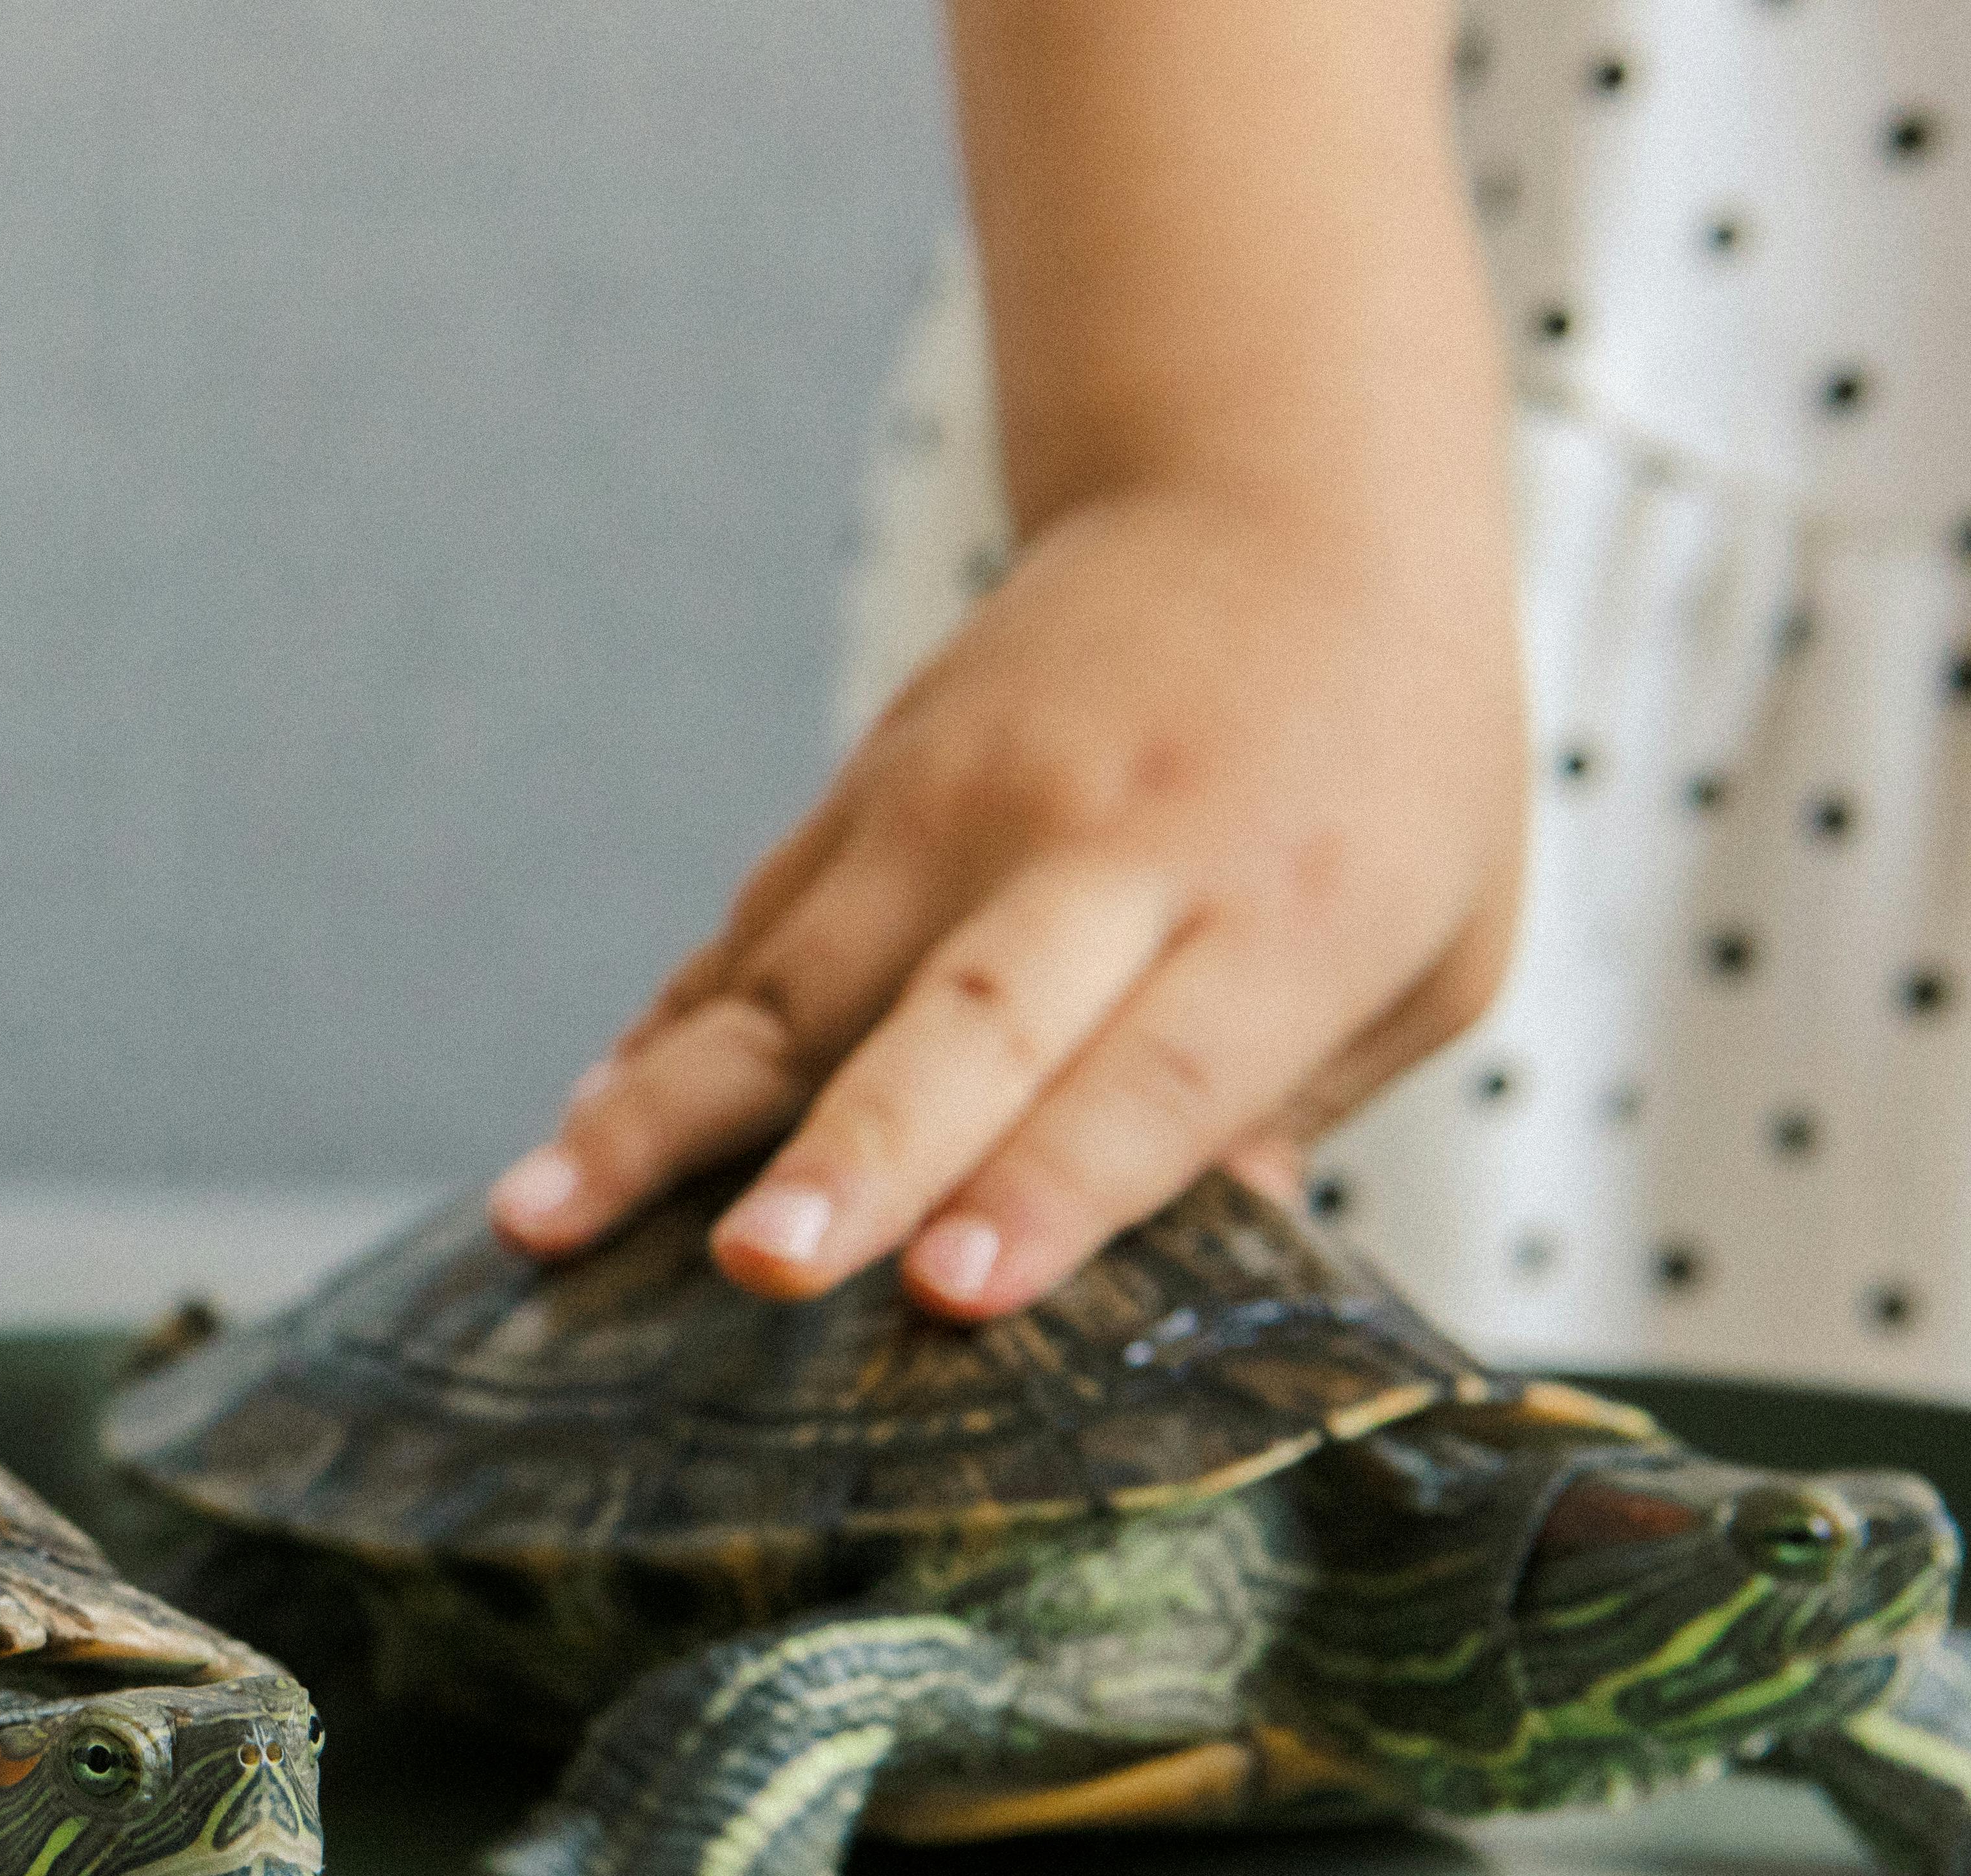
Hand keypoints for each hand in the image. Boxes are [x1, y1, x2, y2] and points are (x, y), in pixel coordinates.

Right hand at [488, 480, 1520, 1316]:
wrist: (1277, 488)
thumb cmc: (1387, 765)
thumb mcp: (1432, 950)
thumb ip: (1302, 1114)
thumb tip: (1181, 1291)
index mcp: (1285, 916)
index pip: (1152, 1074)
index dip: (1048, 1189)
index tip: (947, 1293)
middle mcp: (1105, 856)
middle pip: (961, 1024)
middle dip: (857, 1155)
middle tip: (759, 1263)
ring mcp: (960, 807)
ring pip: (793, 986)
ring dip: (661, 1111)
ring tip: (538, 1220)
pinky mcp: (867, 788)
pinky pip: (746, 940)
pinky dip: (660, 1038)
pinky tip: (573, 1131)